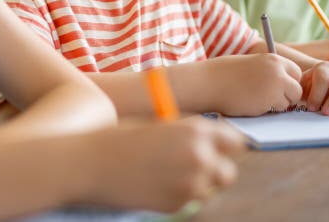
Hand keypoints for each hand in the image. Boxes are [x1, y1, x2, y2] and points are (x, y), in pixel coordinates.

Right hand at [78, 117, 243, 212]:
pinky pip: (190, 202)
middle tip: (195, 166)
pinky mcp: (176, 205)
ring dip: (199, 185)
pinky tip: (156, 184)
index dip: (226, 146)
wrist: (91, 162)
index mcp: (197, 130)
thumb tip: (214, 141)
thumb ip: (190, 131)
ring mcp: (190, 184)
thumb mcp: (160, 123)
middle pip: (230, 171)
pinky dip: (180, 195)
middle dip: (216, 170)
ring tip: (172, 174)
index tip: (217, 149)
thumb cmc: (123, 136)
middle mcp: (200, 157)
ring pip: (212, 190)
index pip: (237, 142)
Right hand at [204, 54, 302, 115]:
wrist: (210, 82)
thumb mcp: (253, 64)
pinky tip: (251, 103)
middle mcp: (278, 72)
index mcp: (274, 60)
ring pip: (288, 102)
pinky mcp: (267, 103)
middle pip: (297, 89)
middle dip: (287, 95)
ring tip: (257, 98)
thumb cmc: (226, 74)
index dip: (288, 81)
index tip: (277, 87)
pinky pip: (276, 110)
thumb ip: (270, 71)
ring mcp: (274, 88)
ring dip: (277, 104)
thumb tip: (286, 84)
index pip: (296, 73)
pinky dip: (267, 110)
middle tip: (271, 97)